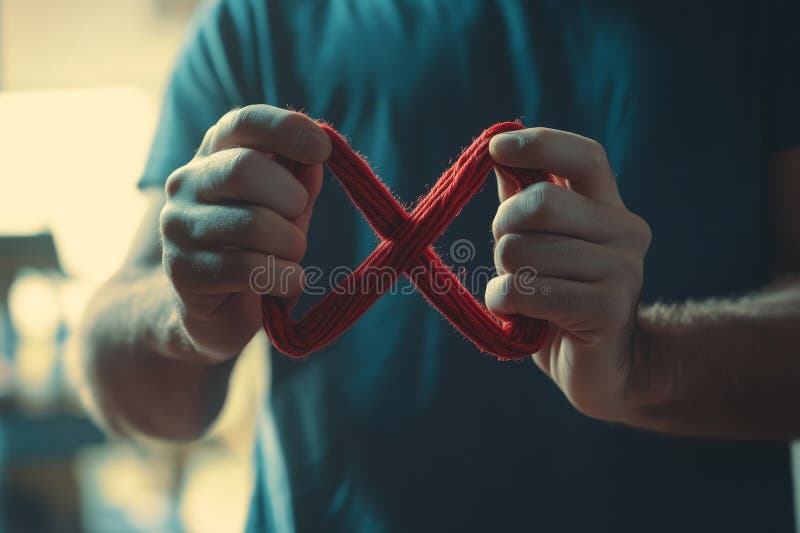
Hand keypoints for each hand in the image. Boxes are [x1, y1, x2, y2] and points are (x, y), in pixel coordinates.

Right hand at [160, 105, 330, 359]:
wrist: (212, 312)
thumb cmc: (257, 250)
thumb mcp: (287, 213)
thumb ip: (300, 185)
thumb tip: (315, 160)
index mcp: (214, 156)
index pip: (242, 123)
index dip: (285, 128)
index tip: (322, 149)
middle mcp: (186, 183)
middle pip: (243, 168)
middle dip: (290, 199)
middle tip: (298, 223)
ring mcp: (178, 226)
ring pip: (252, 224)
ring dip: (291, 247)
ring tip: (290, 261)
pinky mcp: (183, 271)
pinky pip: (249, 268)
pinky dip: (283, 279)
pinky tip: (284, 285)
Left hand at [486, 128, 651, 421]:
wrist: (602, 371)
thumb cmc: (558, 302)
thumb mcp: (538, 247)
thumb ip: (524, 204)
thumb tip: (501, 157)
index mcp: (609, 208)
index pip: (583, 157)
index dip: (539, 144)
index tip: (496, 148)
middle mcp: (626, 231)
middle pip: (541, 203)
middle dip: (503, 228)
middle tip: (505, 256)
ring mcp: (624, 270)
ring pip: (524, 251)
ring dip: (504, 275)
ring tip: (519, 294)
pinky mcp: (610, 309)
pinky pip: (528, 291)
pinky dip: (504, 302)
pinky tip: (515, 314)